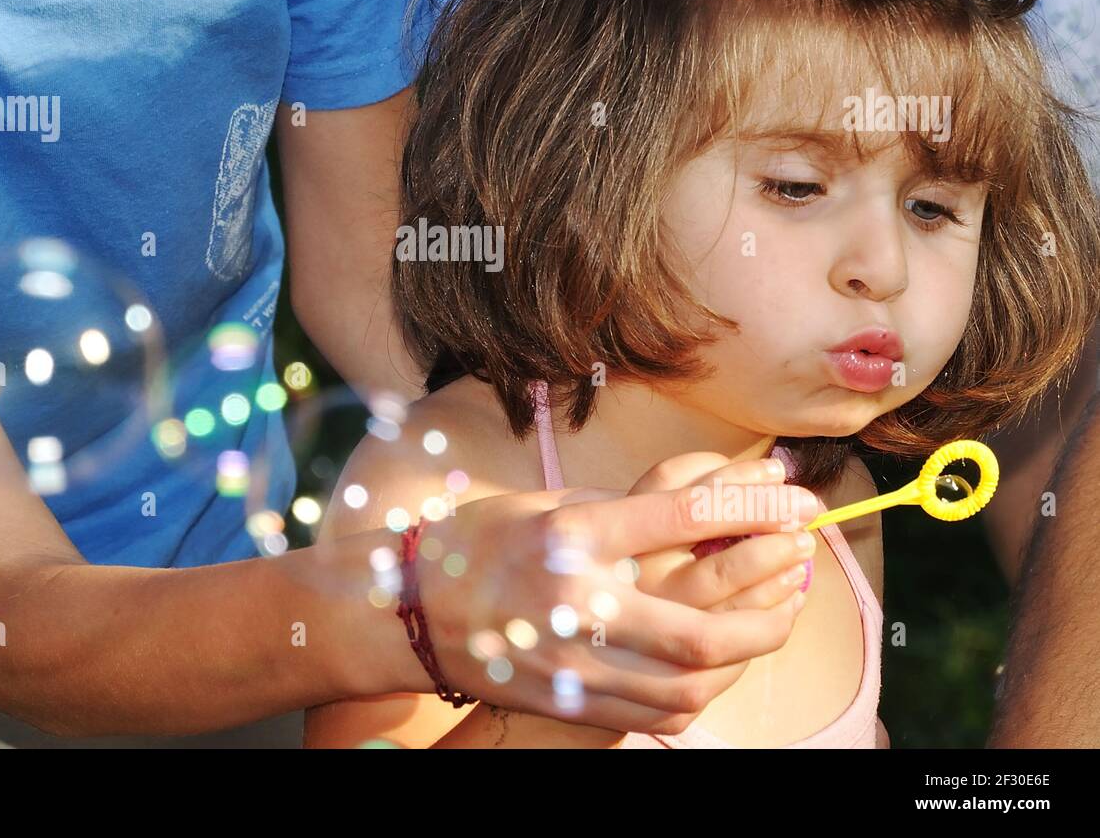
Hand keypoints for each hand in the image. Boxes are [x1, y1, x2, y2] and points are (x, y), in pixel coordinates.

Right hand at [414, 454, 819, 734]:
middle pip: (699, 632)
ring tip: (768, 625)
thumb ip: (620, 514)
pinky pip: (656, 712)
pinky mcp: (567, 701)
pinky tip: (717, 664)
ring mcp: (570, 664)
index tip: (792, 497)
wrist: (409, 611)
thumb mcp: (546, 505)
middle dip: (767, 613)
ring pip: (687, 687)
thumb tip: (699, 511)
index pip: (681, 519)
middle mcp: (574, 604)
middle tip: (800, 581)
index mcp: (570, 538)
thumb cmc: (478, 541)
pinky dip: (701, 691)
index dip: (751, 507)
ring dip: (744, 659)